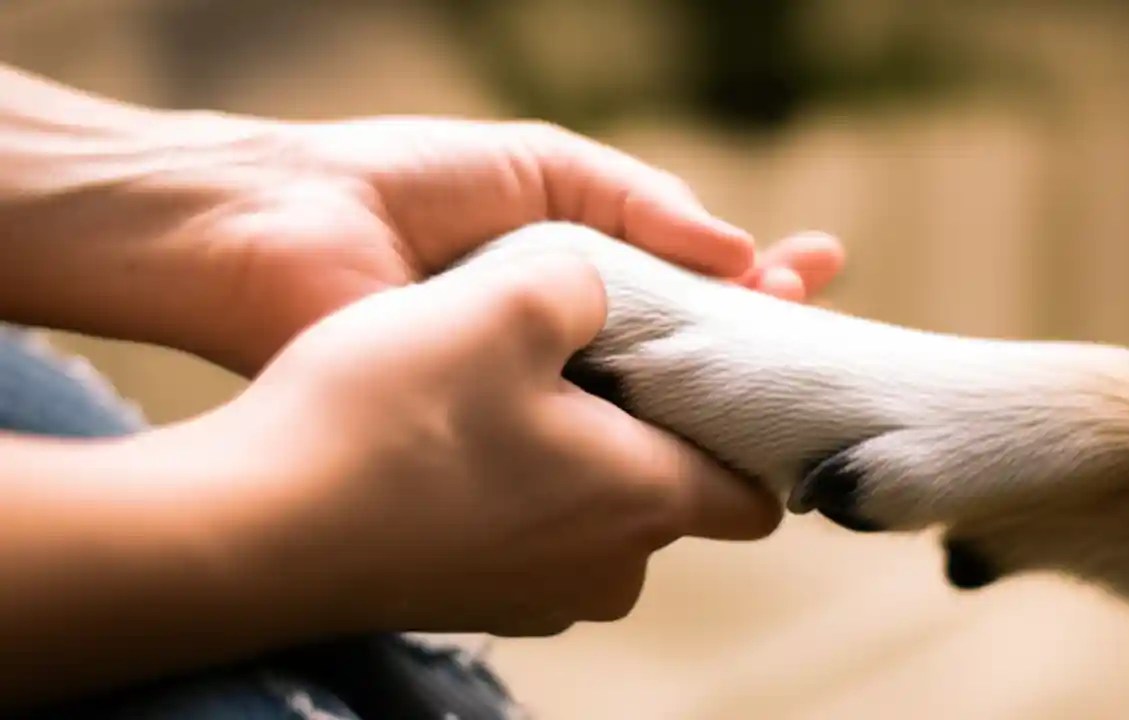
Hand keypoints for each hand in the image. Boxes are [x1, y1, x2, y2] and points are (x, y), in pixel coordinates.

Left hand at [168, 115, 844, 371]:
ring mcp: (535, 382)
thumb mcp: (543, 166)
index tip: (819, 267)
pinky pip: (581, 437)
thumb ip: (638, 200)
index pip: (690, 272)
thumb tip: (736, 248)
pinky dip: (639, 438)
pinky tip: (694, 433)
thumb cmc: (405, 180)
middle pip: (681, 341)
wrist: (283, 230)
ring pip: (641, 398)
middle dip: (754, 330)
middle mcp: (566, 327)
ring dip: (712, 387)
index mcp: (578, 259)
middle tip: (817, 323)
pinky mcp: (499, 427)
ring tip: (785, 369)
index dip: (756, 274)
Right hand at [206, 250, 780, 635]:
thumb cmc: (388, 418)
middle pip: (670, 488)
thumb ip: (595, 280)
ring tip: (518, 368)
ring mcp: (531, 594)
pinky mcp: (466, 595)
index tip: (727, 369)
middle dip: (653, 415)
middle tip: (608, 340)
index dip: (753, 424)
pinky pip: (527, 524)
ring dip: (576, 438)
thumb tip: (603, 295)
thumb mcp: (509, 300)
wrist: (245, 530)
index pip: (757, 490)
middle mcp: (602, 568)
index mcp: (644, 502)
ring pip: (592, 504)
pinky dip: (518, 473)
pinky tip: (456, 422)